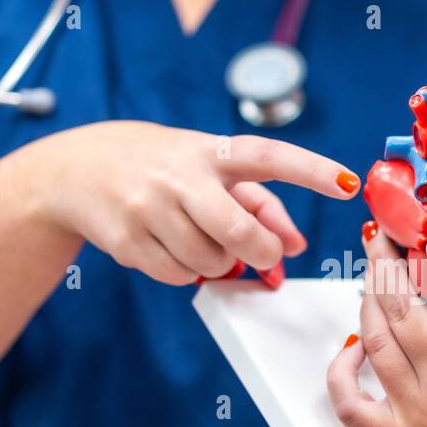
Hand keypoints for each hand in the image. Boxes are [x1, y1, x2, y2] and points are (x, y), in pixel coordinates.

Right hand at [28, 121, 360, 284]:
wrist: (77, 169)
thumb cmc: (162, 168)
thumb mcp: (209, 169)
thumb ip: (260, 203)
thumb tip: (296, 245)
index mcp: (211, 151)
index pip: (269, 157)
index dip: (311, 170)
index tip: (348, 184)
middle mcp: (181, 175)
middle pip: (240, 232)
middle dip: (260, 252)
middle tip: (264, 256)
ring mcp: (150, 208)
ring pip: (212, 263)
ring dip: (217, 263)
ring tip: (196, 237)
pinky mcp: (127, 239)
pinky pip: (180, 276)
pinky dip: (186, 272)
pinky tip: (169, 246)